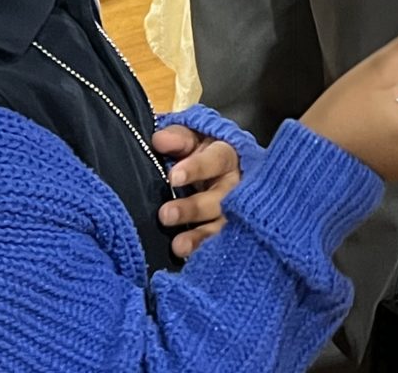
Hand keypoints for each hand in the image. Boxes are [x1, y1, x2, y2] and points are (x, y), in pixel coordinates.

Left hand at [151, 126, 240, 258]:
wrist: (227, 171)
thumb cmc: (204, 153)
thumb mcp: (193, 140)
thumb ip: (178, 139)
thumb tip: (159, 140)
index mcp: (228, 157)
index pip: (216, 160)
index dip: (196, 168)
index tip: (173, 177)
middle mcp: (236, 186)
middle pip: (220, 198)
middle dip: (193, 208)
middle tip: (165, 214)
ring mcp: (238, 212)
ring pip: (222, 224)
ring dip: (200, 236)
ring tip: (178, 245)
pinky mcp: (233, 233)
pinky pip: (221, 244)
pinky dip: (206, 251)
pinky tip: (190, 257)